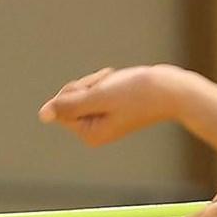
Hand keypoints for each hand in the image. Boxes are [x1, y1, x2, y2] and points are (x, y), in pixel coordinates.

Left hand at [38, 65, 184, 146]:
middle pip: (70, 100)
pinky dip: (106, 83)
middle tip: (112, 84)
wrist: (172, 90)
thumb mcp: (99, 96)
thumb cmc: (139, 93)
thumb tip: (43, 115)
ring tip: (120, 84)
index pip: (61, 106)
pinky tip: (123, 84)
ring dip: (98, 82)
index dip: (77, 89)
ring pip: (83, 93)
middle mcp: (95, 132)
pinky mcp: (112, 112)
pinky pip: (95, 92)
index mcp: (90, 134)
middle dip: (88, 85)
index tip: (101, 87)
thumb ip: (69, 106)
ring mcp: (103, 122)